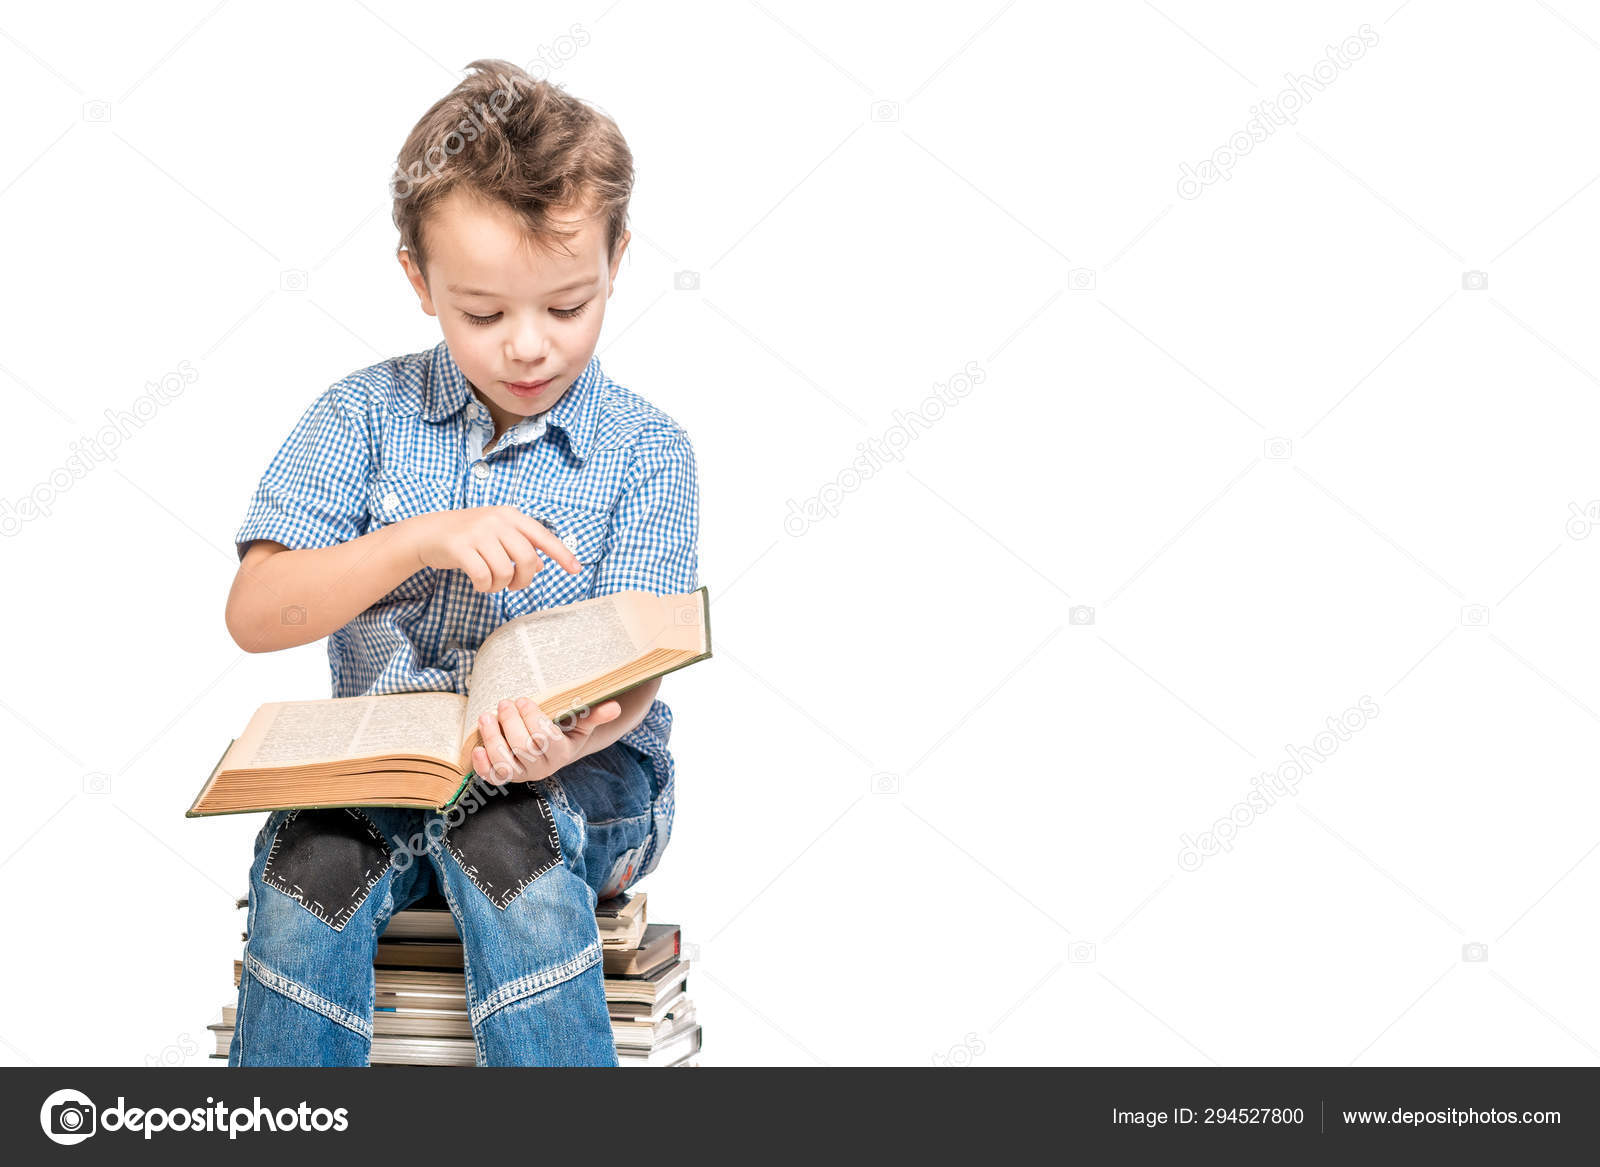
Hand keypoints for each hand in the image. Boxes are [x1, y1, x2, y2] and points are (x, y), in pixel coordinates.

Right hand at [403, 506, 579, 592]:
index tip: (576, 569)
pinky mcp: (460, 546)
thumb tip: (540, 566)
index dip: (562, 554)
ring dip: (500, 585)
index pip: (543, 535)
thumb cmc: (468, 536)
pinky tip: (479, 584)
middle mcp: (496, 520)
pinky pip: (484, 577)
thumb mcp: (497, 535)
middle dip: (524, 580)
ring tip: (492, 583)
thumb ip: (520, 546)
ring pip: (506, 571)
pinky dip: (485, 587)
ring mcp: (478, 532)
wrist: (428, 533)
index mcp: (510, 515)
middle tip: (514, 586)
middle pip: (527, 558)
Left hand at [473, 696, 622, 783]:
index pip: (545, 738)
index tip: (524, 700)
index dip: (532, 719)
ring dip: (491, 738)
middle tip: (505, 702)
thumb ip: (594, 714)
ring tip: (485, 716)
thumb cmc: (566, 731)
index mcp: (561, 753)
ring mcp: (523, 775)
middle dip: (510, 722)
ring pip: (504, 762)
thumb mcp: (581, 723)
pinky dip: (481, 765)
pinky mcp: (506, 778)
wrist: (554, 751)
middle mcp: (542, 768)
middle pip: (522, 747)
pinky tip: (476, 748)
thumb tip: (614, 707)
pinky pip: (491, 777)